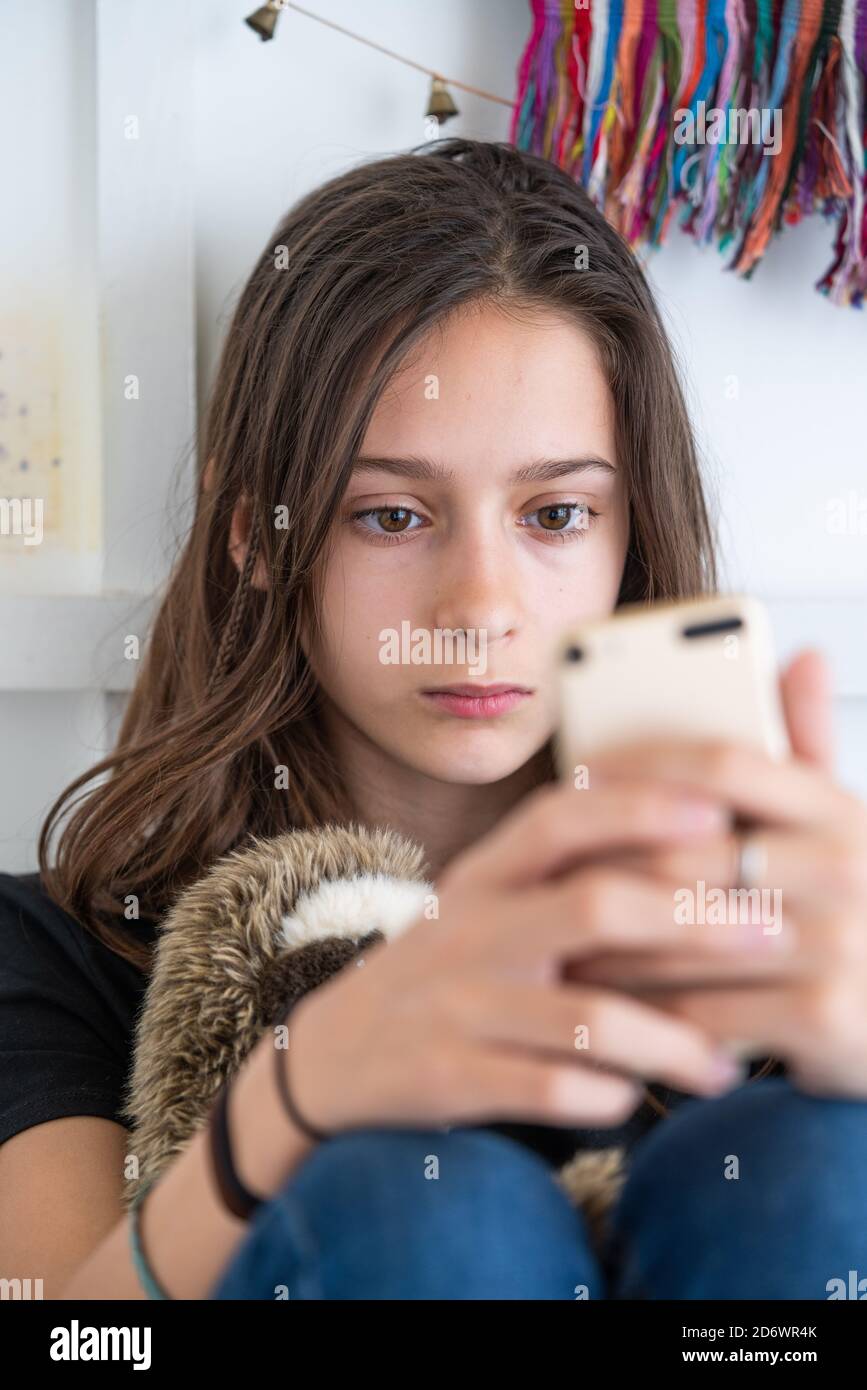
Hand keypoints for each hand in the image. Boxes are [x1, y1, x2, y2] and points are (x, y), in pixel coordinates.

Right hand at [285, 776, 752, 1135]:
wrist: (324, 1060)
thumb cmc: (435, 976)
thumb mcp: (475, 905)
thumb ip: (553, 873)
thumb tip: (678, 834)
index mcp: (480, 878)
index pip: (562, 818)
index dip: (641, 806)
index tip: (719, 812)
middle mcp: (469, 930)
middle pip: (596, 907)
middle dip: (694, 921)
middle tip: (769, 936)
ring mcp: (458, 1005)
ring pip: (589, 1018)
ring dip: (672, 1041)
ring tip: (725, 1065)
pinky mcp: (450, 1078)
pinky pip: (551, 1090)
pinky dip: (607, 1098)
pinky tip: (636, 1100)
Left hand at [569, 651, 866, 1098]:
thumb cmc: (848, 909)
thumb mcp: (838, 823)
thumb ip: (809, 743)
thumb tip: (800, 654)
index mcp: (840, 810)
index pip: (725, 764)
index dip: (643, 765)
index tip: (582, 774)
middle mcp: (845, 868)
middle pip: (685, 851)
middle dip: (604, 867)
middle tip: (544, 873)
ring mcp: (839, 942)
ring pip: (683, 935)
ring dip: (609, 944)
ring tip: (558, 942)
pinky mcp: (825, 1014)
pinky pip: (703, 1006)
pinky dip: (644, 1008)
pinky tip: (607, 1005)